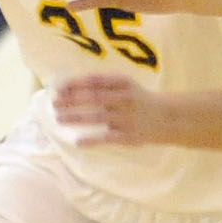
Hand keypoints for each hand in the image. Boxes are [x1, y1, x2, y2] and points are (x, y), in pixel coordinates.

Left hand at [53, 71, 167, 145]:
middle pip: (93, 98)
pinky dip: (91, 140)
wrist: (168, 118)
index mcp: (123, 83)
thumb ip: (102, 85)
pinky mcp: (129, 136)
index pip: (93, 80)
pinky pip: (107, 138)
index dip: (73, 84)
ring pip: (97, 117)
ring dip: (75, 117)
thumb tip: (68, 88)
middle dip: (71, 100)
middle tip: (53, 104)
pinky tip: (77, 142)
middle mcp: (125, 98)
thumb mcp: (125, 86)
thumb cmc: (138, 100)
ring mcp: (127, 118)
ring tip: (59, 119)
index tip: (57, 89)